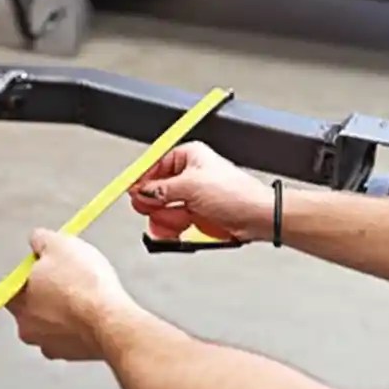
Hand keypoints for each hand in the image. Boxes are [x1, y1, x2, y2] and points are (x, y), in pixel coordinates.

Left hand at [8, 228, 139, 361]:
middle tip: (71, 278)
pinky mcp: (73, 355)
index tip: (48, 264)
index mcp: (17, 302)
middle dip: (50, 292)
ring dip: (67, 310)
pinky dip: (82, 325)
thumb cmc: (84, 285)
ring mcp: (50, 345)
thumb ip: (41, 240)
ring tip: (88, 295)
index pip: (13, 286)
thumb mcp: (59, 244)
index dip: (31, 272)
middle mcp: (28, 328)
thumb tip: (36, 240)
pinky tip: (97, 312)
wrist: (112, 321)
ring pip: (54, 322)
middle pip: (33, 305)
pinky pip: (74, 335)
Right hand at [130, 142, 273, 242]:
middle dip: (155, 203)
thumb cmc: (236, 193)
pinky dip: (171, 229)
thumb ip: (162, 189)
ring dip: (165, 218)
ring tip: (179, 221)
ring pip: (162, 209)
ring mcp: (191, 196)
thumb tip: (142, 192)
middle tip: (156, 209)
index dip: (142, 179)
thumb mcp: (192, 185)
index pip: (155, 164)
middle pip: (155, 189)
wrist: (257, 218)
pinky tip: (176, 231)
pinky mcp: (195, 215)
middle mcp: (189, 175)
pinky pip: (172, 222)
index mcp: (189, 157)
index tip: (131, 191)